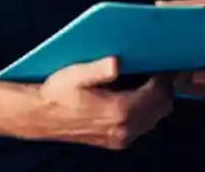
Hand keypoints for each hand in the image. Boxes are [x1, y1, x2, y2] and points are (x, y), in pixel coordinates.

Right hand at [30, 56, 173, 149]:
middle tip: (157, 71)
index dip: (164, 77)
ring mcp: (120, 138)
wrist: (40, 117)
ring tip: (148, 83)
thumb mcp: (76, 74)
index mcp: (119, 111)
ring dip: (157, 101)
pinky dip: (147, 112)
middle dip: (164, 89)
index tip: (161, 64)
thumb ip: (98, 69)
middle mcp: (123, 129)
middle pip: (162, 107)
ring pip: (155, 119)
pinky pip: (143, 127)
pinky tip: (137, 98)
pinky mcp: (115, 142)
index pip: (159, 94)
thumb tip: (117, 62)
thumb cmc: (58, 92)